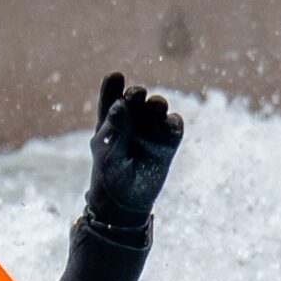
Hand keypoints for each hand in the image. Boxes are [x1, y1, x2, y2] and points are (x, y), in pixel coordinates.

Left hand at [84, 72, 183, 227]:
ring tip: (156, 106)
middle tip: (136, 95)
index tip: (116, 77)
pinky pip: (174, 126)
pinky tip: (169, 123)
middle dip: (137, 93)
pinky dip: (173, 122)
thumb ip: (114, 128)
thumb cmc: (109, 175)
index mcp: (112, 119)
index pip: (112, 95)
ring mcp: (151, 129)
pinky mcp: (167, 142)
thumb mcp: (106, 152)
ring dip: (157, 104)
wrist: (124, 203)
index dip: (113, 84)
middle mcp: (132, 120)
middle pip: (137, 97)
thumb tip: (121, 104)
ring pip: (157, 107)